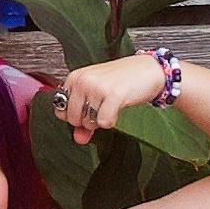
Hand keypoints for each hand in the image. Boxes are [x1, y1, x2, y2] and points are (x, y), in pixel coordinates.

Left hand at [48, 50, 181, 138]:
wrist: (149, 69)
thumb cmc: (123, 81)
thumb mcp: (98, 97)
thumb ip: (85, 118)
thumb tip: (78, 139)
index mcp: (75, 77)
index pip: (60, 111)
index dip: (75, 117)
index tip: (88, 110)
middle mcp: (83, 80)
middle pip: (73, 119)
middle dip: (88, 121)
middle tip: (102, 108)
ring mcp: (97, 87)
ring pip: (88, 123)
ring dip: (101, 121)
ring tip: (111, 106)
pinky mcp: (113, 94)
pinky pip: (104, 122)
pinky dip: (111, 121)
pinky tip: (118, 109)